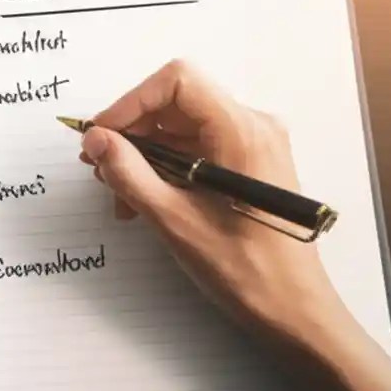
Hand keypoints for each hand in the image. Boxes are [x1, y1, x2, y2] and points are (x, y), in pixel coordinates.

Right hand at [79, 60, 390, 390]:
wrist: (293, 309)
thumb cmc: (247, 269)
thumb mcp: (174, 219)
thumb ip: (129, 172)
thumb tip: (96, 139)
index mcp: (242, 131)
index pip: (177, 82)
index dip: (131, 102)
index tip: (103, 133)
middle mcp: (253, 127)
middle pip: (176, 104)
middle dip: (132, 133)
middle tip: (100, 165)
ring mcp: (253, 145)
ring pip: (181, 129)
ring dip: (144, 156)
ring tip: (120, 194)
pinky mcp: (248, 164)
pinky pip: (196, 149)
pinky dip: (164, 168)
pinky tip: (143, 200)